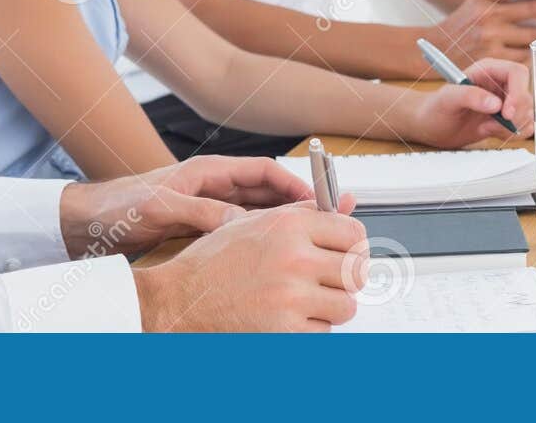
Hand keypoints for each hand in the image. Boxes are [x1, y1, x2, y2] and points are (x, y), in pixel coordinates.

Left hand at [59, 154, 314, 257]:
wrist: (85, 224)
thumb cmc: (117, 206)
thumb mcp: (161, 208)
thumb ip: (202, 213)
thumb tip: (241, 224)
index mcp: (208, 172)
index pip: (263, 171)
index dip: (294, 183)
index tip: (317, 201)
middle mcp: (212, 188)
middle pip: (268, 194)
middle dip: (299, 206)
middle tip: (330, 222)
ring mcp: (208, 210)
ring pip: (259, 216)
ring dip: (285, 227)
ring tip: (314, 242)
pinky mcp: (200, 231)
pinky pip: (242, 235)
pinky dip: (262, 244)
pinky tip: (276, 260)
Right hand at [131, 203, 366, 331]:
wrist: (179, 299)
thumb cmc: (213, 261)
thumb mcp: (255, 222)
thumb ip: (303, 212)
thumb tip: (347, 203)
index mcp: (288, 226)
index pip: (353, 232)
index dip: (354, 243)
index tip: (347, 250)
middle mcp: (294, 258)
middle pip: (357, 270)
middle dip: (348, 276)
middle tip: (331, 278)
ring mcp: (291, 297)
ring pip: (347, 305)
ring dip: (333, 304)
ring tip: (309, 298)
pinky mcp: (286, 332)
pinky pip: (324, 331)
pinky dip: (313, 327)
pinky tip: (289, 315)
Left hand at [411, 57, 535, 144]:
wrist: (430, 126)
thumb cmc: (434, 108)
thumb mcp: (447, 99)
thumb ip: (470, 96)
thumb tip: (496, 103)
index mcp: (488, 70)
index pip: (517, 73)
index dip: (518, 92)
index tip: (507, 112)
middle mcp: (499, 84)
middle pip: (526, 95)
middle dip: (517, 114)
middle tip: (495, 125)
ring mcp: (504, 102)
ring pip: (527, 113)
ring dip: (512, 126)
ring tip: (487, 127)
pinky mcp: (504, 119)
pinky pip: (523, 127)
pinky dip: (511, 134)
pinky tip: (490, 131)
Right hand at [433, 0, 535, 62]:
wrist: (438, 48)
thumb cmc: (465, 23)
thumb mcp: (478, 0)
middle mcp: (486, 15)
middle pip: (533, 9)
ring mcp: (490, 38)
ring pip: (534, 35)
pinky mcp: (493, 58)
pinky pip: (525, 54)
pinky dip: (531, 52)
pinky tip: (529, 49)